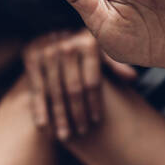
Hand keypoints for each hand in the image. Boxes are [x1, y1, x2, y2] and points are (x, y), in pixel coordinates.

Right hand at [22, 29, 136, 138]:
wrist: (54, 27)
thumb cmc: (85, 46)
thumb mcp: (102, 50)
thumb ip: (115, 64)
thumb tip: (132, 78)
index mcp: (88, 44)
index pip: (92, 81)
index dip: (95, 102)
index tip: (97, 120)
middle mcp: (66, 47)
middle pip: (73, 89)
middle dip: (78, 113)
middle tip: (82, 132)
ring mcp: (46, 52)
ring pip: (55, 92)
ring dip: (59, 117)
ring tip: (65, 137)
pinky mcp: (31, 59)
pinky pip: (37, 89)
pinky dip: (40, 109)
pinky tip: (44, 128)